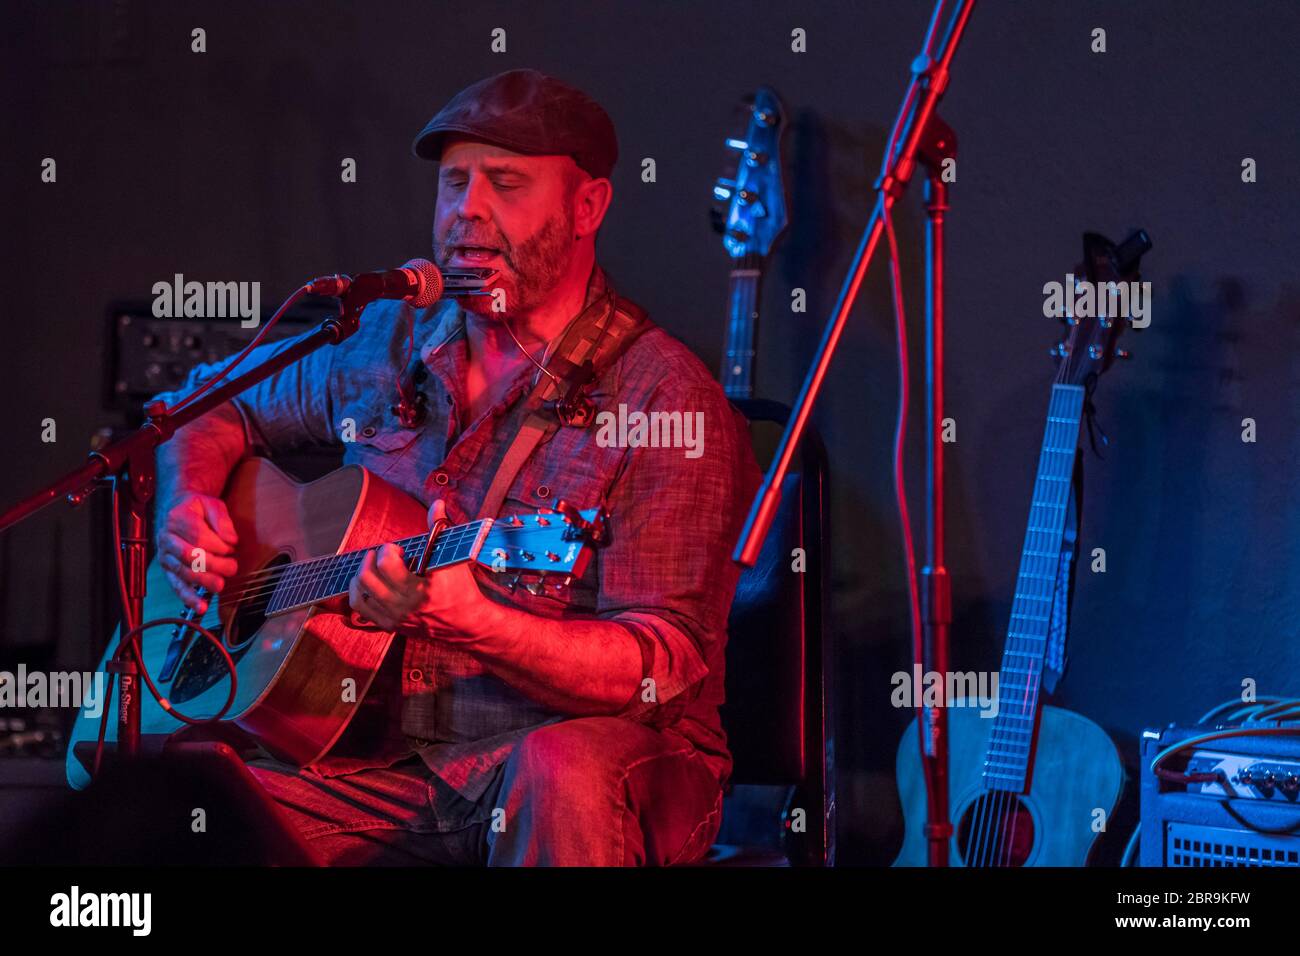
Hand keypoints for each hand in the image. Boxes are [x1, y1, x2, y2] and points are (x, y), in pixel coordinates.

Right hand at [157, 493, 238, 612]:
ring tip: (219, 585)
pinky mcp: (168, 569)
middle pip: (189, 555)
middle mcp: (166, 537)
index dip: (217, 545)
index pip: (198, 536)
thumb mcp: (212, 504)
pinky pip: (176, 584)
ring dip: (202, 581)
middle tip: (231, 568)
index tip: (231, 548)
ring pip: (182, 571)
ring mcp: (165, 554)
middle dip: (212, 564)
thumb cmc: (197, 508)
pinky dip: (188, 597)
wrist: (176, 507)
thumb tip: (231, 539)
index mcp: (177, 518)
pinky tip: (200, 606)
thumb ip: (222, 519)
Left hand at [346, 500, 493, 640]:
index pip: (386, 565)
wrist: (466, 623)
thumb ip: (440, 529)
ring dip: (361, 575)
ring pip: (359, 594)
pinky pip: (360, 609)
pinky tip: (370, 584)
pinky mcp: (389, 626)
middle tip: (382, 555)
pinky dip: (359, 592)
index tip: (398, 549)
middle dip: (371, 560)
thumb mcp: (454, 558)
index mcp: (419, 589)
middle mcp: (403, 606)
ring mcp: (395, 618)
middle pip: (366, 578)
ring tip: (372, 568)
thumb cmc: (461, 588)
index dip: (388, 550)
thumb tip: (437, 503)